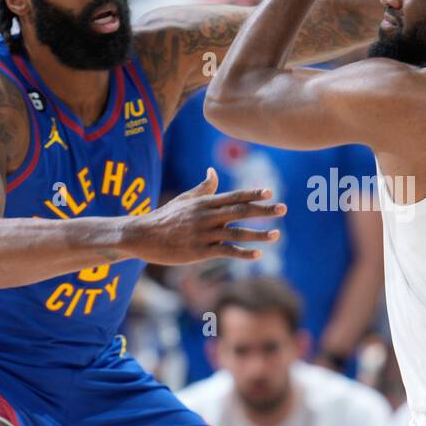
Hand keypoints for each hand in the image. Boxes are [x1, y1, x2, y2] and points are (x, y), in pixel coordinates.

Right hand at [129, 168, 283, 264]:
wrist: (142, 235)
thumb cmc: (165, 217)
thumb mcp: (185, 199)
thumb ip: (203, 187)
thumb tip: (213, 170)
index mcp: (204, 202)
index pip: (233, 196)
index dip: (253, 194)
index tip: (270, 192)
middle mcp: (206, 216)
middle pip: (240, 211)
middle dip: (263, 210)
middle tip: (283, 209)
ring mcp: (203, 234)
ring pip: (236, 232)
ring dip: (258, 234)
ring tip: (276, 235)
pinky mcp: (199, 251)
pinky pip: (225, 252)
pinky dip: (242, 253)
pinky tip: (258, 255)